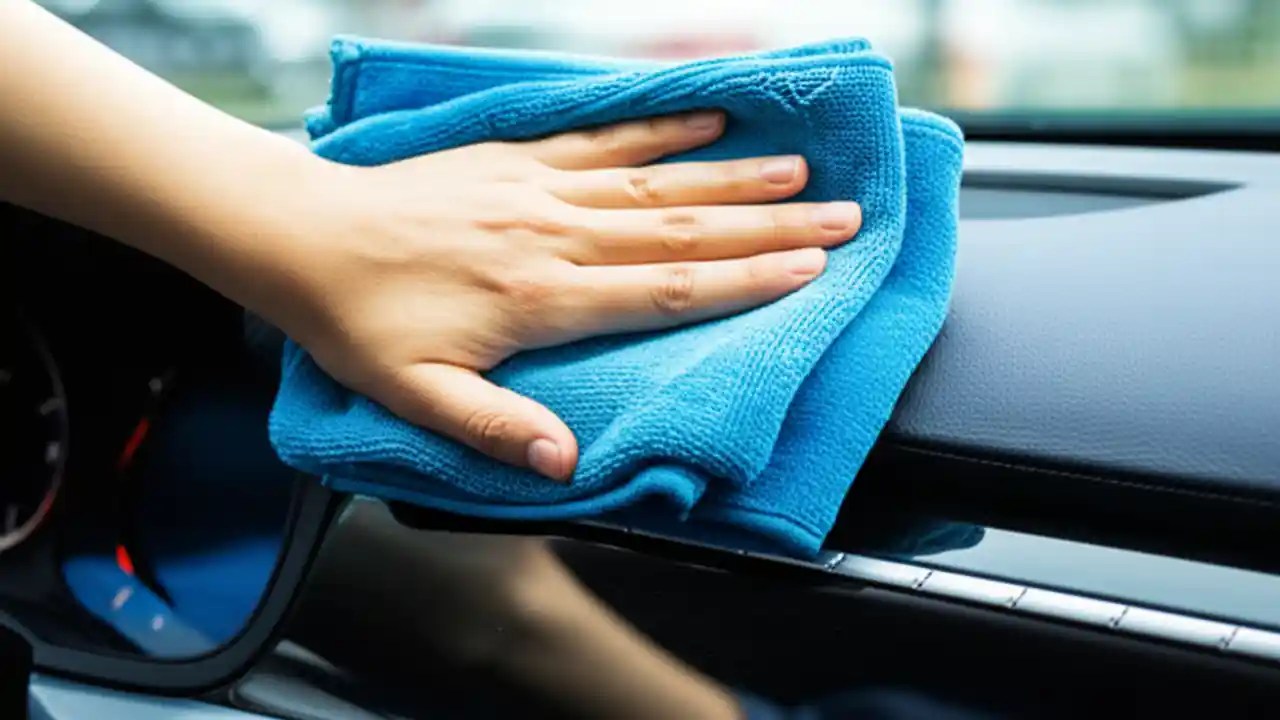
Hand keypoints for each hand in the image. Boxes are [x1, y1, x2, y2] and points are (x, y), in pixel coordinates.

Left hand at [266, 111, 862, 480]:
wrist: (303, 238)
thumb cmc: (360, 324)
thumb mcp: (417, 398)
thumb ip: (496, 429)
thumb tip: (568, 462)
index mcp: (541, 298)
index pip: (665, 290)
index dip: (744, 280)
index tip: (809, 269)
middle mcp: (554, 235)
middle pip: (682, 230)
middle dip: (769, 223)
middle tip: (842, 214)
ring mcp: (538, 189)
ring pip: (655, 182)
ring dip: (732, 173)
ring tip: (798, 166)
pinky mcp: (517, 157)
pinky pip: (601, 138)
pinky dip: (659, 127)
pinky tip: (707, 116)